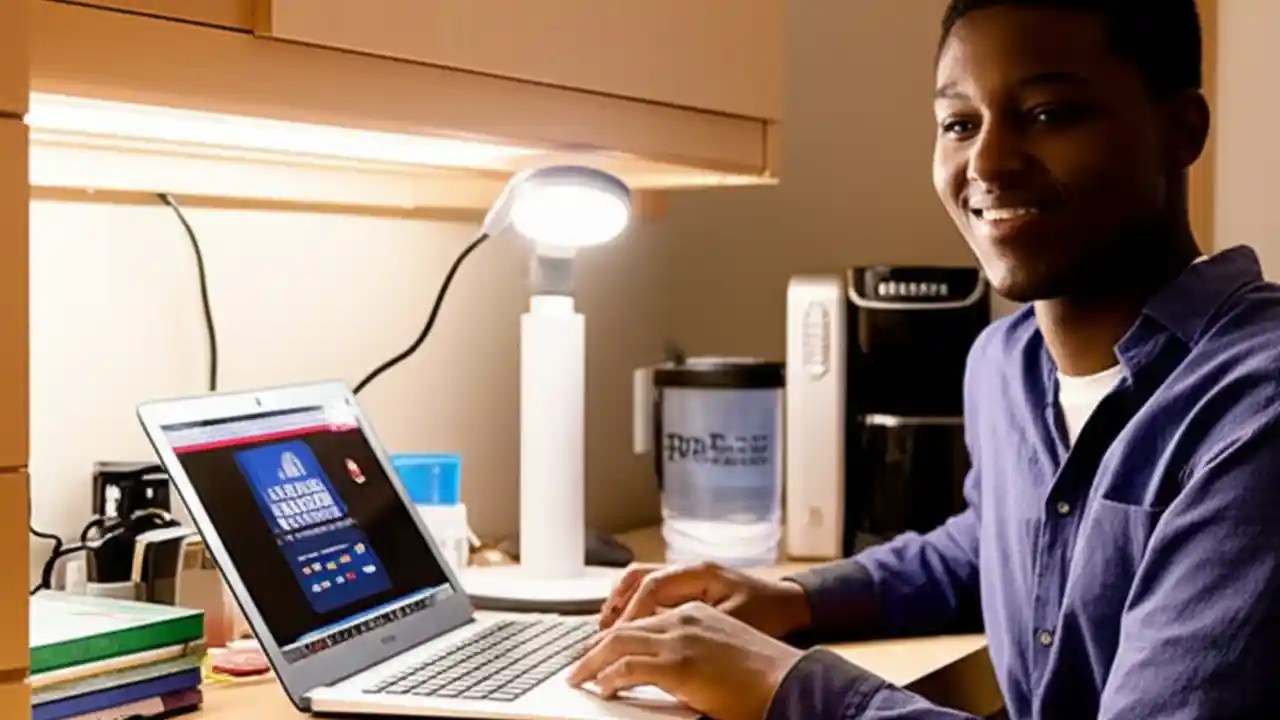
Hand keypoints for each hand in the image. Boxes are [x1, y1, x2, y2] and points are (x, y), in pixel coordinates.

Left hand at [569, 601, 804, 719]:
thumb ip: (692, 651)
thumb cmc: (764, 674)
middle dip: (596, 647)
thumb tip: (667, 672)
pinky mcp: (679, 664)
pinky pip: (629, 667)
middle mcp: (684, 618)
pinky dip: (609, 676)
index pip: (642, 619)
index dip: (615, 636)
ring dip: (593, 661)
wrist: (789, 681)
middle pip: (623, 627)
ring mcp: (680, 639)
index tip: (599, 651)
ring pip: (618, 643)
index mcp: (695, 612)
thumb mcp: (722, 650)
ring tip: (579, 677)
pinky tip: (602, 687)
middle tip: (579, 665)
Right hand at [599, 561, 811, 638]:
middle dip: (616, 605)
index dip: (631, 613)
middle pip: (639, 578)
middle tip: (600, 632)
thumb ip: (698, 628)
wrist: (791, 606)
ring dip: (622, 603)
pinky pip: (653, 592)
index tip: (616, 636)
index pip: (652, 587)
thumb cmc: (769, 613)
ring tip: (606, 628)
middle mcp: (690, 570)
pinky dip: (635, 605)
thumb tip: (664, 639)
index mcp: (700, 573)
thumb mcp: (735, 623)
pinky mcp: (690, 590)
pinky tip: (629, 625)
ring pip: (642, 582)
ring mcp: (688, 578)